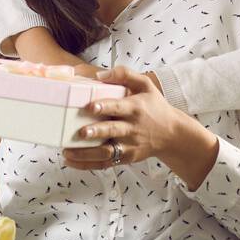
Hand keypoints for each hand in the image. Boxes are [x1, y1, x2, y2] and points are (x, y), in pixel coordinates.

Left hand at [62, 65, 214, 180]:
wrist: (172, 134)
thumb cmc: (154, 106)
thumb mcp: (145, 85)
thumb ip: (124, 74)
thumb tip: (99, 75)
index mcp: (135, 108)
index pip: (119, 107)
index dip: (105, 106)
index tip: (90, 106)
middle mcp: (132, 128)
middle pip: (112, 131)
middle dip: (96, 132)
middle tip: (81, 132)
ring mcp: (129, 145)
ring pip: (106, 152)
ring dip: (86, 153)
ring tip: (67, 151)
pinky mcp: (127, 157)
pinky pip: (105, 163)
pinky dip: (87, 164)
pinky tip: (71, 161)